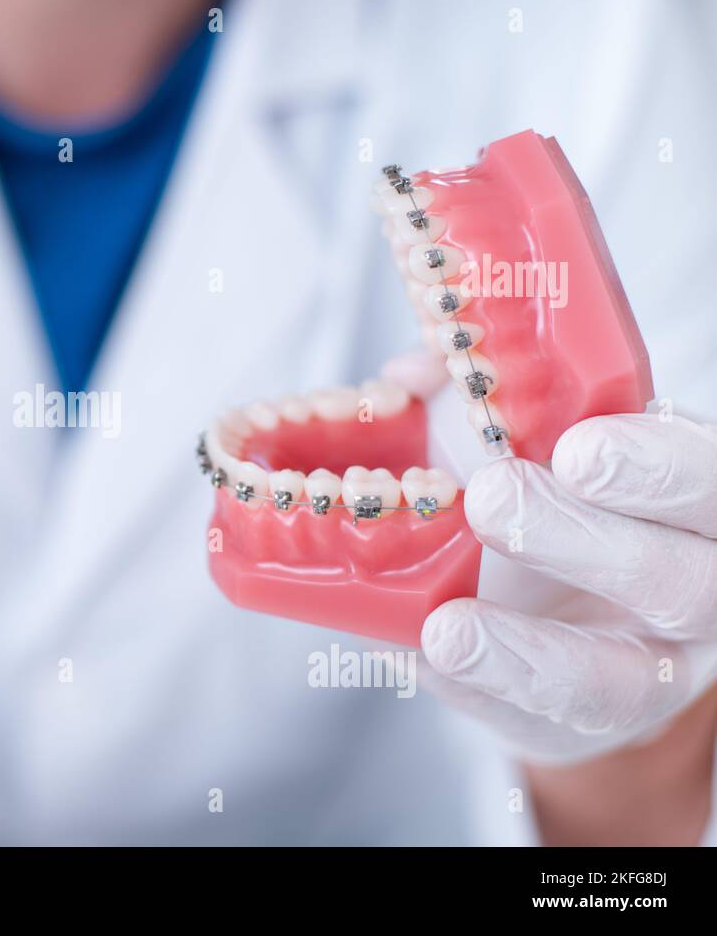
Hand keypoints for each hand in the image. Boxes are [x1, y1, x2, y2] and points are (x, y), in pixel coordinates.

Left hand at [420, 413, 716, 766]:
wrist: (574, 614)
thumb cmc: (566, 501)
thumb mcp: (546, 440)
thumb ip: (494, 401)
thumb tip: (413, 372)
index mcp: (698, 507)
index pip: (713, 486)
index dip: (657, 470)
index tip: (576, 448)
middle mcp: (694, 590)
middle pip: (682, 583)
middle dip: (583, 541)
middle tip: (492, 497)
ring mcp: (645, 672)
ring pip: (614, 682)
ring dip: (525, 653)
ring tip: (448, 626)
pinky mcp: (579, 726)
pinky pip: (536, 724)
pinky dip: (473, 691)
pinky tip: (419, 657)